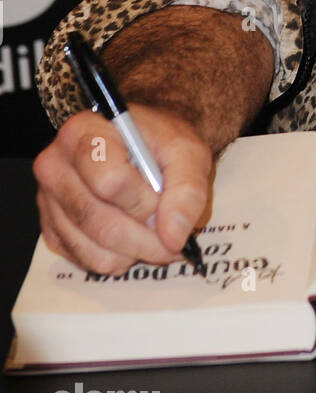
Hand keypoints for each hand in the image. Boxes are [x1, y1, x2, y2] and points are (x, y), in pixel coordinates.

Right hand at [33, 104, 213, 274]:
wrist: (147, 146)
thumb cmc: (162, 143)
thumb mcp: (188, 152)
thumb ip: (188, 189)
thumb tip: (174, 236)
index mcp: (83, 132)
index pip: (110, 182)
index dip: (145, 201)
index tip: (167, 200)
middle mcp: (55, 166)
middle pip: (99, 221)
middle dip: (146, 238)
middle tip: (174, 237)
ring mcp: (50, 201)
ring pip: (94, 248)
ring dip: (136, 251)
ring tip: (157, 233)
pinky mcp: (53, 230)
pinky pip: (87, 261)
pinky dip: (120, 258)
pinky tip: (135, 237)